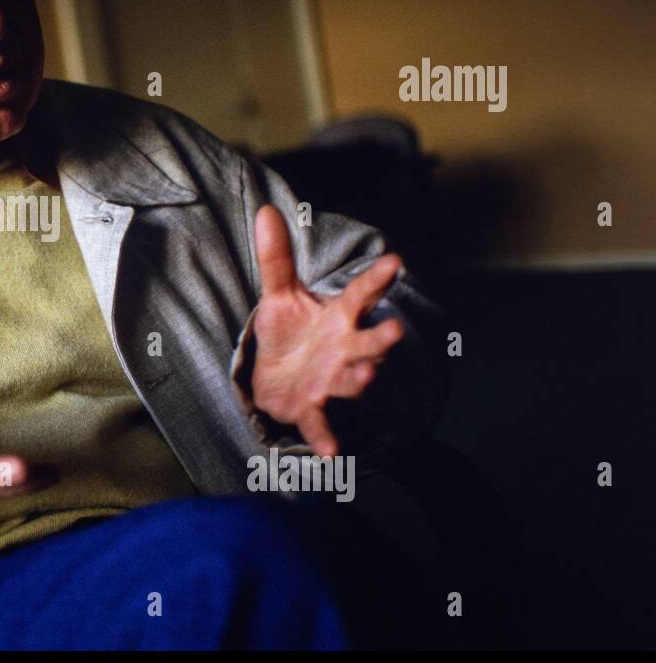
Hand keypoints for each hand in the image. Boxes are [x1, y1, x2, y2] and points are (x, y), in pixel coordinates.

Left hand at [248, 205, 405, 455]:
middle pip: (368, 343)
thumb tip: (266, 210)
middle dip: (381, 339)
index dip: (376, 279)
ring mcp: (332, 381)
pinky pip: (322, 424)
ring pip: (352, 380)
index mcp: (338, 317)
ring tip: (365, 375)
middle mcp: (344, 350)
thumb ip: (276, 258)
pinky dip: (326, 437)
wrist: (275, 380)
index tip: (395, 261)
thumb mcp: (279, 296)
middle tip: (393, 330)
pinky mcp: (314, 408)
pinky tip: (332, 451)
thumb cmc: (288, 334)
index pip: (360, 294)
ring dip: (359, 380)